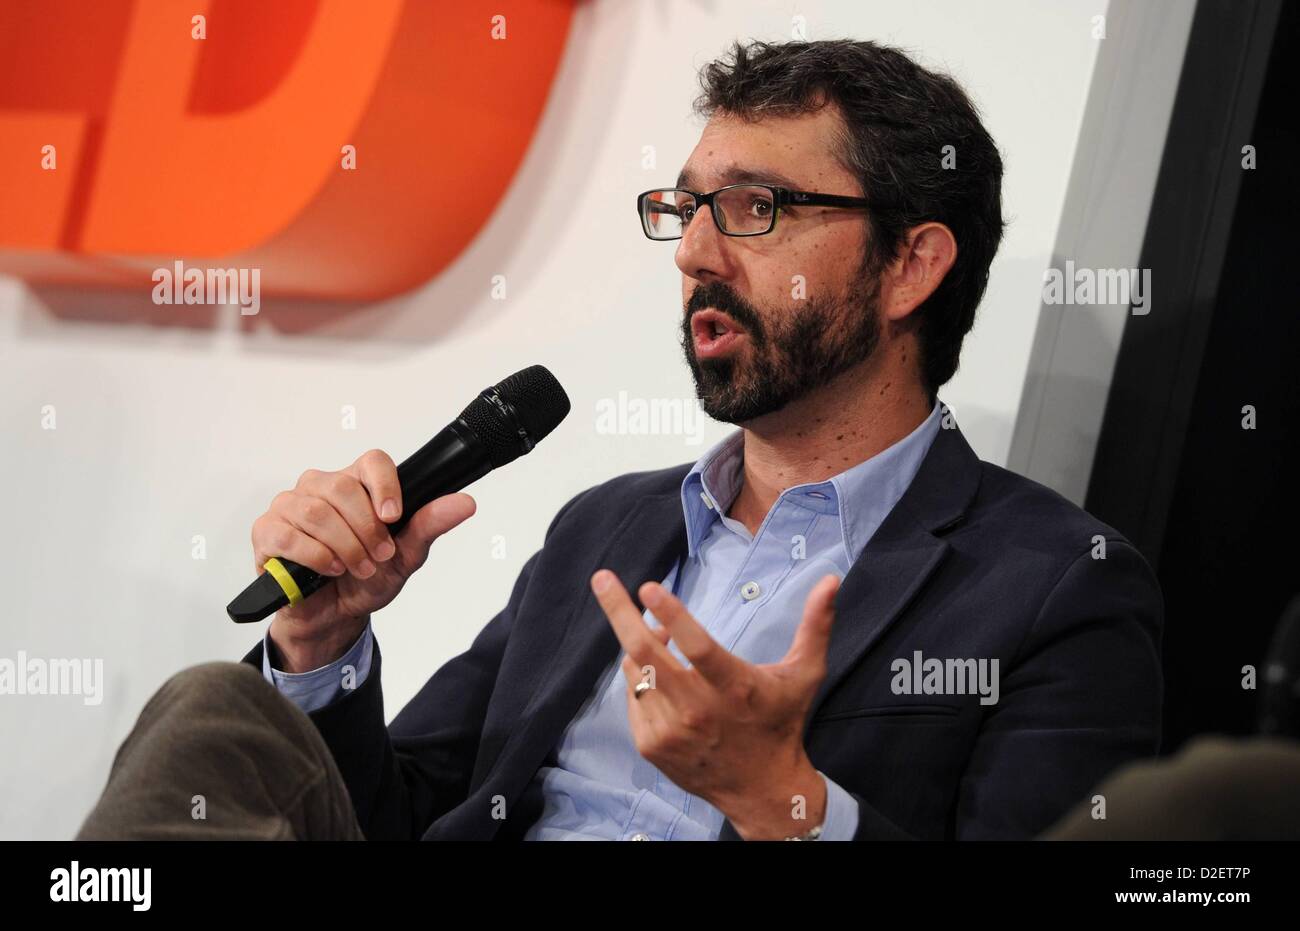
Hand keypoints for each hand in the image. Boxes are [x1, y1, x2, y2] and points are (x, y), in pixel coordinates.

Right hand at [253, 449, 475, 670]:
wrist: (334, 616)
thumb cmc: (367, 579)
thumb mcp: (406, 556)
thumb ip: (430, 526)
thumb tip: (465, 503)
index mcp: (356, 484)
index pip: (372, 461)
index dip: (385, 486)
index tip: (394, 517)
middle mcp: (320, 487)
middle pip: (341, 487)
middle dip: (365, 529)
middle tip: (377, 557)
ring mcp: (290, 506)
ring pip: (315, 511)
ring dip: (343, 547)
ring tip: (355, 569)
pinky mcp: (267, 531)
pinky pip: (287, 534)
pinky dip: (314, 556)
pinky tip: (329, 570)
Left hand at [591, 569, 840, 839]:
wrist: (761, 790)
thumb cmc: (782, 723)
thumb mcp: (805, 674)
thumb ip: (816, 625)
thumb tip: (832, 580)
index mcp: (735, 687)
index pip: (696, 646)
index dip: (672, 614)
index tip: (648, 586)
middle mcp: (698, 710)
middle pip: (646, 653)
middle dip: (619, 612)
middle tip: (601, 578)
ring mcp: (670, 730)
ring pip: (636, 671)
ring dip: (639, 644)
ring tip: (658, 633)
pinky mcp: (652, 745)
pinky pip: (633, 694)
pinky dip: (640, 676)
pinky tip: (661, 676)